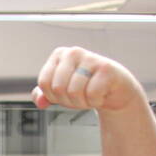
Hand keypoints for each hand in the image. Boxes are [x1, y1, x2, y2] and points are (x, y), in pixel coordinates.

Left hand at [31, 47, 146, 113]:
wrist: (115, 90)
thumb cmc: (85, 88)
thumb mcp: (61, 92)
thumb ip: (44, 95)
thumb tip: (40, 101)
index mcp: (58, 55)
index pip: (44, 83)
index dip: (53, 96)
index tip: (65, 94)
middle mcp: (73, 52)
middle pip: (58, 88)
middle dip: (68, 101)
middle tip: (80, 97)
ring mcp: (90, 58)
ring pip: (74, 92)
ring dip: (82, 103)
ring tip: (90, 95)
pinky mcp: (106, 68)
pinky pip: (92, 94)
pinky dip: (95, 101)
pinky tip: (101, 94)